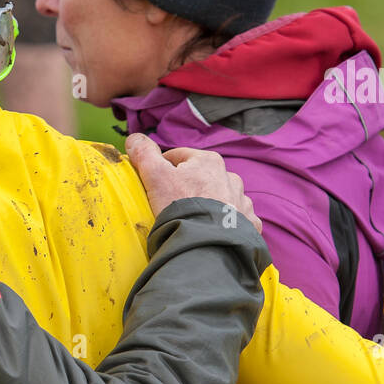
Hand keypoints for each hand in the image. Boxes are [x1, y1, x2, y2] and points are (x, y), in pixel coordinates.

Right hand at [126, 133, 261, 233]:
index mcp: (209, 161)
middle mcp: (230, 178)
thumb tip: (135, 139)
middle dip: (187, 188)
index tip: (153, 184)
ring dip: (209, 206)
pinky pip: (236, 220)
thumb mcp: (155, 176)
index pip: (179, 157)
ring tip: (193, 221)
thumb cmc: (181, 207)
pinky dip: (225, 224)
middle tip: (171, 205)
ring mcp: (241, 202)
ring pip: (221, 198)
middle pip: (201, 178)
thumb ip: (144, 154)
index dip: (162, 169)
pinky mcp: (248, 224)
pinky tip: (212, 232)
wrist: (206, 245)